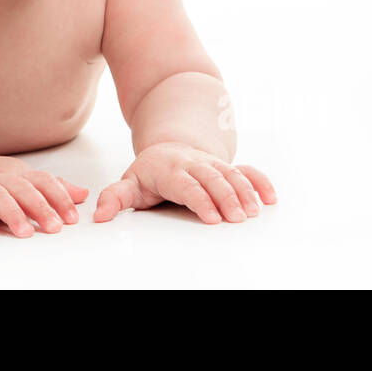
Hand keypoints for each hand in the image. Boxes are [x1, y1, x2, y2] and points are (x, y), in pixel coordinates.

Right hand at [0, 156, 89, 240]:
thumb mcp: (23, 181)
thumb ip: (52, 188)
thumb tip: (83, 194)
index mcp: (18, 173)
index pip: (42, 182)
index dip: (58, 198)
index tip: (72, 219)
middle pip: (22, 189)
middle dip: (40, 208)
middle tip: (54, 228)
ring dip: (12, 214)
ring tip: (25, 232)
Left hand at [93, 141, 275, 223]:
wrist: (168, 150)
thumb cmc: (150, 173)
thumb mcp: (130, 184)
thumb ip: (115, 199)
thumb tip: (100, 217)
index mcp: (170, 169)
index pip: (187, 185)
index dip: (199, 199)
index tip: (211, 218)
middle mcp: (194, 164)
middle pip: (213, 178)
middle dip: (226, 197)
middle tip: (237, 220)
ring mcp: (213, 164)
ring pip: (231, 173)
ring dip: (245, 192)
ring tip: (253, 213)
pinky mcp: (227, 167)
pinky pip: (247, 170)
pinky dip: (260, 181)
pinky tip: (271, 198)